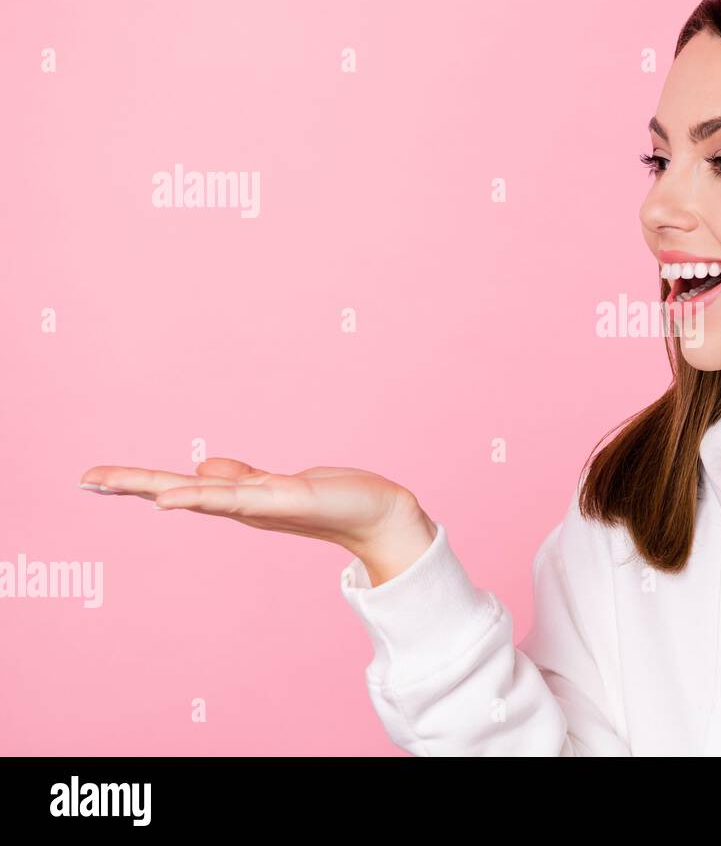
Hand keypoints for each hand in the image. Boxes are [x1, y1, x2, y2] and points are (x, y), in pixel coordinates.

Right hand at [77, 458, 436, 584]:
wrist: (377, 514)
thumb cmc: (329, 498)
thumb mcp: (275, 484)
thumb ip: (239, 477)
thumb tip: (200, 464)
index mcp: (238, 498)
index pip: (179, 486)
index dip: (137, 481)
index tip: (93, 477)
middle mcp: (242, 505)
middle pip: (178, 491)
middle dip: (131, 484)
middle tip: (85, 478)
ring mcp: (261, 504)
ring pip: (201, 494)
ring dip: (160, 488)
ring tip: (117, 484)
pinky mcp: (285, 499)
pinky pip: (237, 497)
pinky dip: (204, 496)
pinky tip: (175, 497)